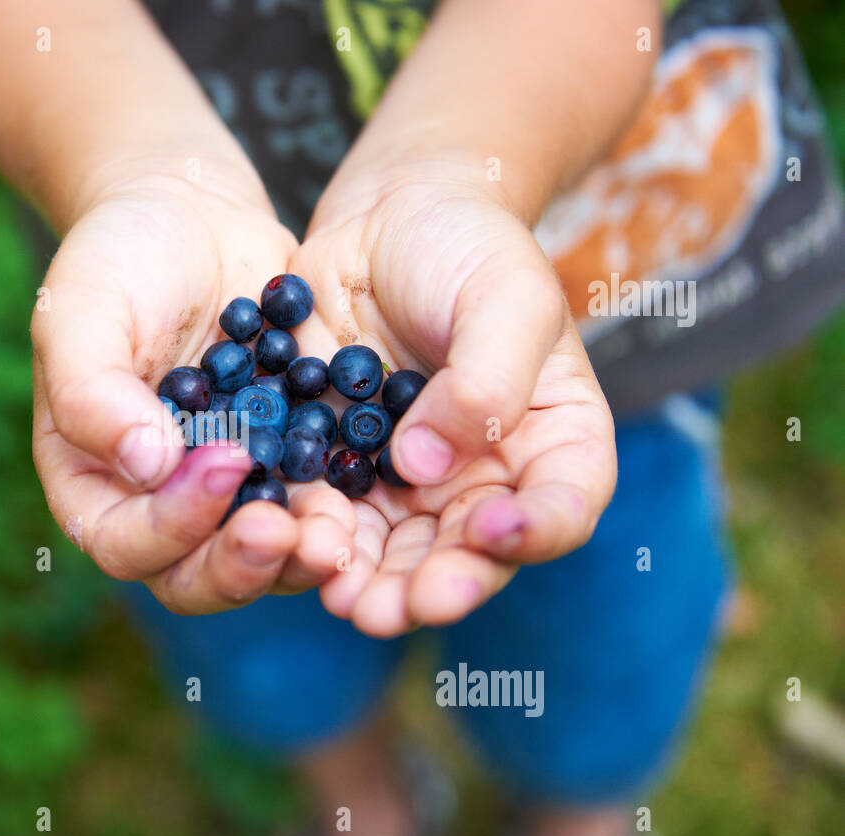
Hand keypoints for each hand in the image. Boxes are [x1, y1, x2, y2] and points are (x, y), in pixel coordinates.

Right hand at [32, 169, 357, 612]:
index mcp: (94, 484)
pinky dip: (341, 506)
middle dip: (243, 564)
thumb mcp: (80, 311)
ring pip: (263, 554)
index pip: (127, 542)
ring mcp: (228, 488)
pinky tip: (372, 485)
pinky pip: (312, 502)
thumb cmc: (116, 258)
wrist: (189, 212)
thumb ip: (93, 393)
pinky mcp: (286, 461)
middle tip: (288, 532)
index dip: (173, 526)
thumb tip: (147, 467)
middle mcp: (161, 504)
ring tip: (337, 529)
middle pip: (197, 576)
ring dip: (300, 551)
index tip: (224, 464)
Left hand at [288, 164, 616, 635]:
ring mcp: (406, 478)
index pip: (562, 505)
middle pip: (467, 552)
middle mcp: (482, 477)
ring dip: (367, 580)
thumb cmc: (470, 246)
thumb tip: (427, 465)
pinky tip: (287, 544)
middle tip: (399, 608)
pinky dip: (309, 533)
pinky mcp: (337, 463)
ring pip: (392, 548)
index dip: (535, 531)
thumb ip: (484, 381)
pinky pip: (326, 509)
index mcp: (550, 441)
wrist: (391, 213)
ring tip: (343, 601)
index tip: (495, 532)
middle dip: (432, 584)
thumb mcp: (503, 296)